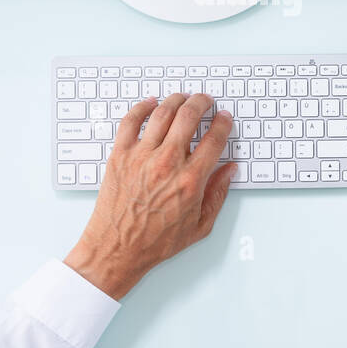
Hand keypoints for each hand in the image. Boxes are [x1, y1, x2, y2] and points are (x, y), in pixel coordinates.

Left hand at [64, 93, 236, 298]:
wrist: (117, 250)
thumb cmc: (156, 242)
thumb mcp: (200, 226)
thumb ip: (218, 195)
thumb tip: (229, 170)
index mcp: (191, 181)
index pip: (214, 139)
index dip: (223, 123)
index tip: (224, 118)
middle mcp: (167, 163)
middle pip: (190, 116)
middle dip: (202, 102)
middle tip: (206, 100)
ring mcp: (141, 156)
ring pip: (163, 112)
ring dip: (177, 99)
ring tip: (183, 97)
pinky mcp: (120, 155)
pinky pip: (131, 120)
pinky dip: (143, 106)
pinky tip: (151, 103)